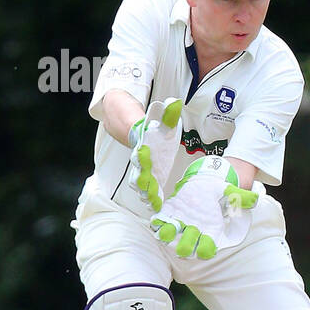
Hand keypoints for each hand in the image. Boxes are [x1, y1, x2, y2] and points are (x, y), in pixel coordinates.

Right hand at [127, 97, 182, 211]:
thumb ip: (168, 114)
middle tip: (146, 188)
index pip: (139, 150)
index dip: (141, 154)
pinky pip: (148, 191)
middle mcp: (139, 160)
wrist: (134, 132)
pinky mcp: (150, 180)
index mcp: (142, 145)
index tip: (143, 156)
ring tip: (151, 202)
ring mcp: (142, 171)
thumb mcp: (162, 122)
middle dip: (142, 180)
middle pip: (137, 171)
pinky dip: (151, 199)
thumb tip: (175, 102)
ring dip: (144, 193)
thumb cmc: (152, 128)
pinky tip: (157, 208)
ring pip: (139, 184)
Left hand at [150, 157, 258, 258]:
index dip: (204, 250)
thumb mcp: (231, 192)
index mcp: (210, 231)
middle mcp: (194, 231)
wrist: (204, 182)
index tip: (203, 248)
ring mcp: (180, 224)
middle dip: (183, 247)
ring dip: (167, 235)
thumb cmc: (218, 190)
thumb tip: (253, 200)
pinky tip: (158, 220)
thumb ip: (241, 198)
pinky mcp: (169, 214)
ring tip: (167, 231)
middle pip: (185, 248)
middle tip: (181, 244)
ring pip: (170, 237)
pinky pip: (160, 223)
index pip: (207, 249)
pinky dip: (157, 223)